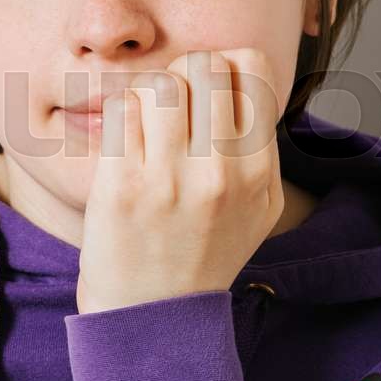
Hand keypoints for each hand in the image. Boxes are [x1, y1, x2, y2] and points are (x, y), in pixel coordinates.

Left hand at [74, 48, 285, 315]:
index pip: (252, 67)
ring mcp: (169, 178)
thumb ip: (259, 145)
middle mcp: (221, 172)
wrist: (153, 317)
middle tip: (175, 109)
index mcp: (259, 173)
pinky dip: (121, 117)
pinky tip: (126, 145)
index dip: (227, 66)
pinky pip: (121, 109)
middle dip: (185, 74)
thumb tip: (242, 76)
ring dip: (150, 96)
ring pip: (160, 81)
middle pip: (204, 64)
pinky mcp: (122, 185)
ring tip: (149, 128)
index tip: (211, 93)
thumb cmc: (202, 252)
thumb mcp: (258, 207)